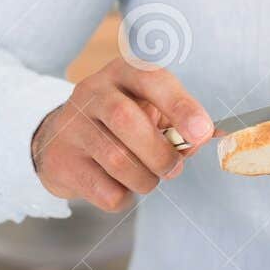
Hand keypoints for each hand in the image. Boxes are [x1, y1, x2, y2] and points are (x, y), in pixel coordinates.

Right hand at [31, 57, 212, 211]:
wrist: (61, 139)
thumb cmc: (119, 124)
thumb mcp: (149, 111)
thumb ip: (179, 124)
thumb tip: (209, 136)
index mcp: (123, 73)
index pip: (152, 79)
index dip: (180, 105)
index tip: (201, 132)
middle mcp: (93, 92)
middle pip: (126, 120)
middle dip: (160, 152)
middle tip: (174, 169)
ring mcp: (72, 125)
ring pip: (117, 160)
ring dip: (145, 180)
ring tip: (148, 179)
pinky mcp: (61, 160)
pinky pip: (104, 189)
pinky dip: (124, 196)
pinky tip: (121, 186)